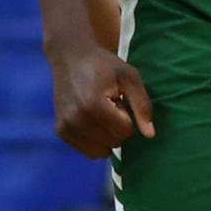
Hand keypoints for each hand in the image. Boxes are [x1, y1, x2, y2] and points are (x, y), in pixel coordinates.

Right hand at [47, 39, 154, 157]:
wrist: (71, 58)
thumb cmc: (104, 66)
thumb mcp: (129, 77)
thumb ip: (142, 106)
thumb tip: (150, 135)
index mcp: (93, 105)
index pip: (124, 132)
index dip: (127, 116)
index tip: (118, 100)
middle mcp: (76, 120)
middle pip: (114, 143)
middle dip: (117, 127)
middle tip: (109, 105)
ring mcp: (66, 128)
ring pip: (101, 152)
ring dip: (107, 136)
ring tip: (101, 114)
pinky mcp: (60, 132)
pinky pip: (88, 151)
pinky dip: (95, 140)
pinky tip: (91, 120)